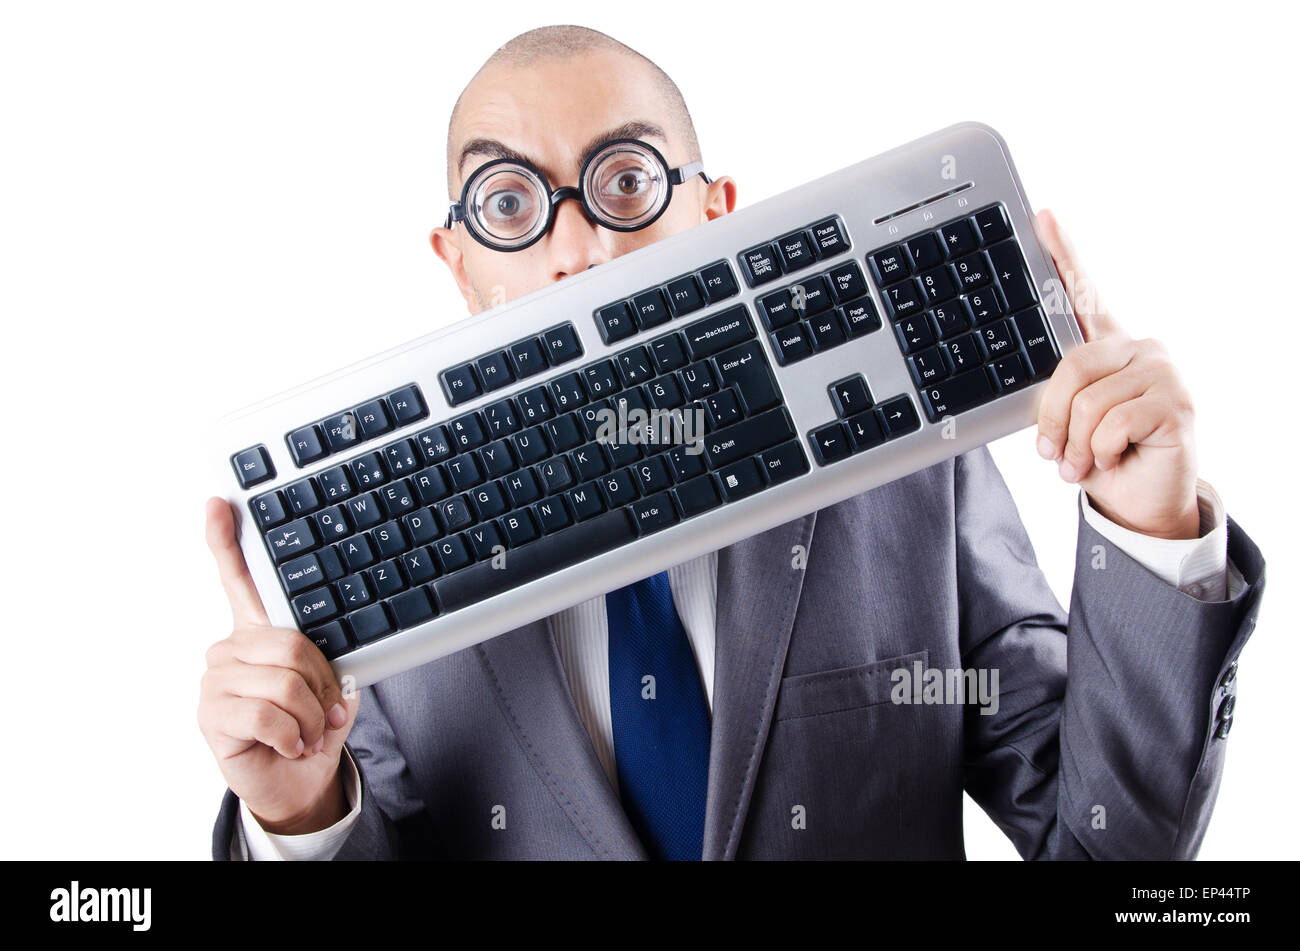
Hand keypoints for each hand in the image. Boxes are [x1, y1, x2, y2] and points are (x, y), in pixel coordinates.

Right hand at [197, 498, 359, 833]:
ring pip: (285, 683)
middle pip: (292, 644)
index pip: (239, 579)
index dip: (226, 539)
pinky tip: (290, 744)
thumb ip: (332, 668)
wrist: (297, 779)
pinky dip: (295, 736)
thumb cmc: (311, 727)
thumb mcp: (331, 689)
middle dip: (322, 684)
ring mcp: (217, 679)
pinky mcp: (211, 714)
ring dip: (312, 717)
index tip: (219, 503)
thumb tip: (344, 680)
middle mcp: (231, 649)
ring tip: (308, 731)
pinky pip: (268, 716)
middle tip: (326, 711)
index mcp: (259, 632)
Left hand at [1033, 209, 1200, 539]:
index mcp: (1107, 347)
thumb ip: (1057, 391)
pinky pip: (1110, 423)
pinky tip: (1112, 460)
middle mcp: (1139, 348)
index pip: (1083, 294)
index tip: (1042, 216)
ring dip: (1076, 445)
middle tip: (1054, 452)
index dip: (1062, 253)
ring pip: (1087, 400)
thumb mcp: (1069, 420)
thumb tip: (1034, 386)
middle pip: (1070, 364)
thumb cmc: (1101, 457)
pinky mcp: (1176, 401)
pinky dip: (1098, 453)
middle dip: (1052, 416)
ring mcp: (1162, 370)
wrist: (1141, 502)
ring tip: (1083, 464)